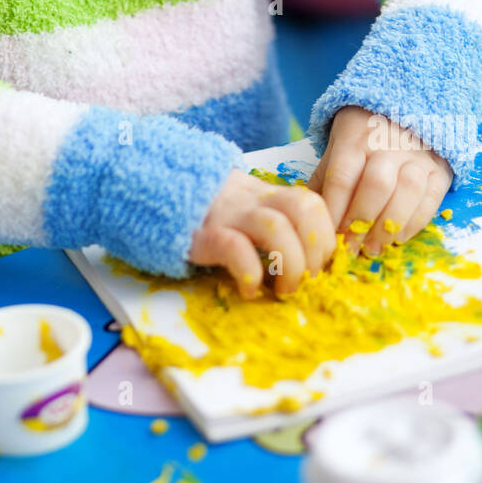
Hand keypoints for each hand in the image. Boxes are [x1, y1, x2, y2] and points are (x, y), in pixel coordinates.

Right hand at [189, 169, 336, 299]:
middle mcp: (252, 201)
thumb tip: (309, 259)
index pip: (311, 202)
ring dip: (290, 264)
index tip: (322, 265)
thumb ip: (273, 222)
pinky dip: (250, 273)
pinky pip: (235, 248)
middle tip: (307, 281)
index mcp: (266, 196)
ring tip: (283, 289)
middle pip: (303, 209)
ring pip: (276, 227)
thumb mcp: (244, 208)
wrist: (156, 192)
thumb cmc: (207, 212)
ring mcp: (228, 214)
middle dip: (315, 251)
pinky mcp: (204, 234)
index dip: (326, 235)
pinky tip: (249, 289)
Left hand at [306, 106, 453, 256]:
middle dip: (361, 222)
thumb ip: (325, 178)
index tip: (328, 237)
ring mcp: (417, 155)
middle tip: (350, 249)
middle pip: (376, 185)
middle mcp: (388, 144)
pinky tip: (398, 238)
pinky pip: (431, 198)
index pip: (343, 177)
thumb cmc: (363, 133)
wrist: (407, 107)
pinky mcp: (439, 168)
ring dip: (389, 226)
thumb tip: (307, 214)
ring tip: (373, 248)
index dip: (335, 211)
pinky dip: (415, 222)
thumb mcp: (338, 145)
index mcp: (355, 137)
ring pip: (407, 191)